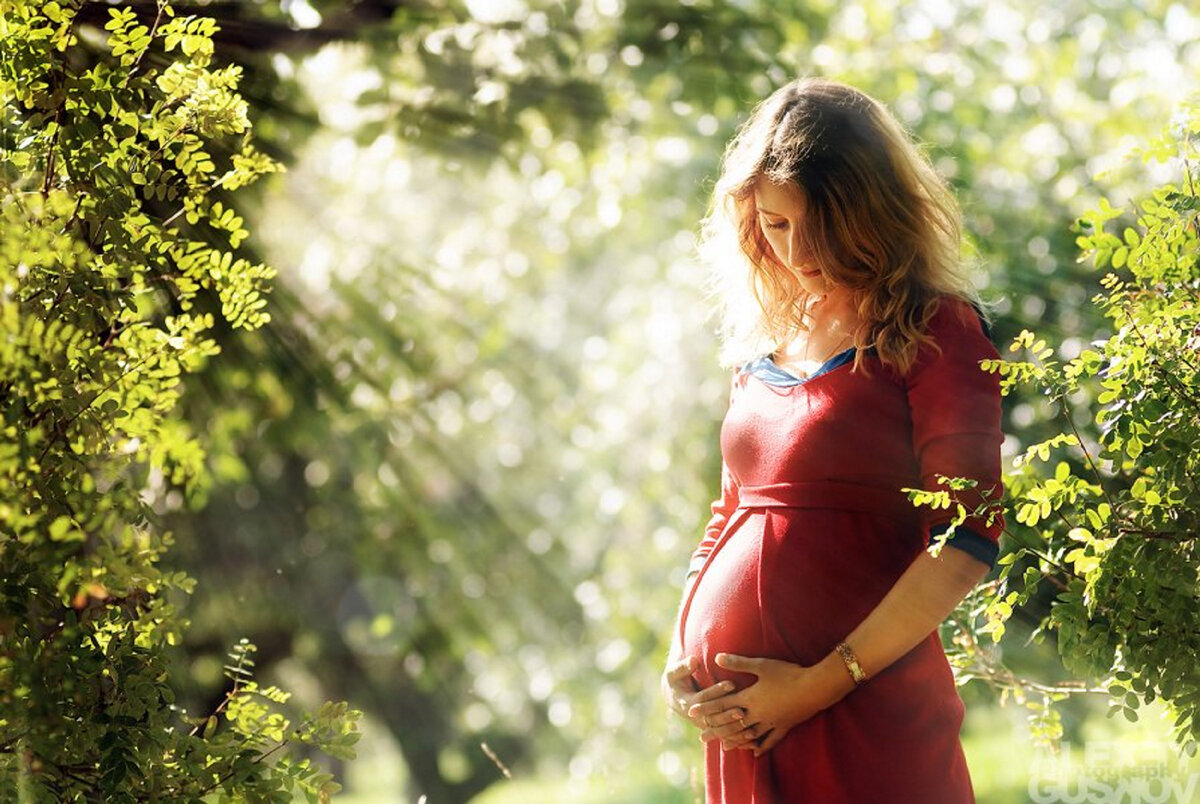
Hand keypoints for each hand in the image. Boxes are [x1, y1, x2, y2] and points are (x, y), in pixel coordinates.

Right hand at [662, 655, 741, 736]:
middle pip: (712, 718)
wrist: (676, 697)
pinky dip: (736, 737)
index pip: (703, 699)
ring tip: (746, 721)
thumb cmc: (676, 680)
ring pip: (719, 729)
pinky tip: (750, 736)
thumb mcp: (674, 673)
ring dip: (732, 727)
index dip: (717, 691)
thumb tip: (694, 660)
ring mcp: (704, 724)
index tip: (731, 684)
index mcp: (686, 703)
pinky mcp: (711, 729)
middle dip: (726, 714)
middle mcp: (696, 717)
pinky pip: (724, 736)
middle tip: (741, 709)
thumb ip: (683, 667)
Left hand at [687, 652, 841, 756]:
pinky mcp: (784, 726)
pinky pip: (770, 740)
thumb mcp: (761, 665)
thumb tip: (716, 657)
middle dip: (716, 730)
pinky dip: (761, 746)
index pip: (722, 704)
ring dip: (735, 741)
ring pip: (748, 735)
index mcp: (749, 698)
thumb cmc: (787, 673)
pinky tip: (755, 753)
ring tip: (724, 747)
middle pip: (732, 724)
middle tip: (701, 737)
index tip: (692, 712)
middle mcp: (757, 714)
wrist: (814, 688)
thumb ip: (738, 663)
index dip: (707, 707)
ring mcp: (770, 722)